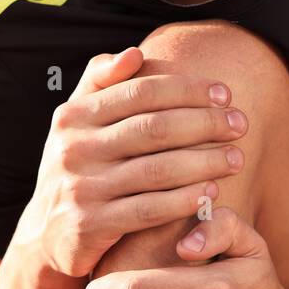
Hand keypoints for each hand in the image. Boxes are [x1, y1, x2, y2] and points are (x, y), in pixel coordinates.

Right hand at [14, 47, 247, 277]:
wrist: (48, 234)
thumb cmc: (79, 169)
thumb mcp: (77, 124)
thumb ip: (100, 83)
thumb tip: (133, 54)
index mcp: (73, 116)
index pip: (141, 92)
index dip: (188, 90)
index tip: (225, 95)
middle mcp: (74, 149)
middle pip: (155, 129)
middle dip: (205, 124)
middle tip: (240, 125)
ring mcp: (82, 189)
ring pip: (158, 170)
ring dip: (205, 163)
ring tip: (236, 159)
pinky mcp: (92, 226)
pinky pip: (149, 210)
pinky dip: (185, 200)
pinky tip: (211, 193)